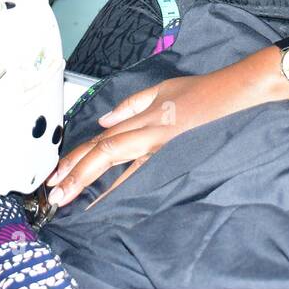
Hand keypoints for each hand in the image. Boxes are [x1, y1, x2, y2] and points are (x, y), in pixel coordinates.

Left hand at [46, 69, 262, 209]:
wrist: (234, 95)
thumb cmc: (201, 91)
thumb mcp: (160, 89)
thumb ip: (130, 105)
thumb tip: (105, 120)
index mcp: (142, 117)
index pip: (101, 139)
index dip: (77, 156)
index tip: (56, 172)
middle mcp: (147, 132)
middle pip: (103, 153)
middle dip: (76, 173)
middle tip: (54, 192)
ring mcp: (159, 145)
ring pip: (117, 162)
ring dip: (90, 180)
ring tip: (69, 195)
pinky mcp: (172, 153)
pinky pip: (140, 172)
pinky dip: (121, 186)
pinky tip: (108, 198)